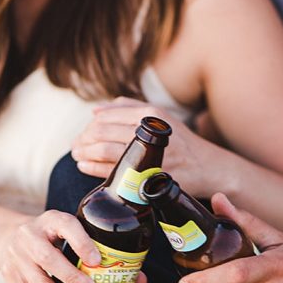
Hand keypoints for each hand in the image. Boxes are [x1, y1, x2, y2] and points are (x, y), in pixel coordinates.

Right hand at [0, 210, 145, 282]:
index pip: (65, 226)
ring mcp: (18, 260)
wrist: (7, 235)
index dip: (81, 243)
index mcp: (50, 221)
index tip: (97, 260)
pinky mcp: (11, 279)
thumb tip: (138, 281)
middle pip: (48, 259)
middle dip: (72, 278)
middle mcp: (30, 238)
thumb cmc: (49, 235)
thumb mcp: (69, 231)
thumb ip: (101, 251)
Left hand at [71, 98, 211, 192]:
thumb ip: (128, 108)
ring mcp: (149, 153)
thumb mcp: (160, 117)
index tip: (82, 135)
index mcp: (149, 114)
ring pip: (103, 151)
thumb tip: (95, 110)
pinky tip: (84, 166)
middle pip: (100, 133)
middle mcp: (149, 130)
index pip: (105, 117)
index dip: (88, 127)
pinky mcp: (148, 175)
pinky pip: (112, 171)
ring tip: (77, 156)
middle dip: (81, 140)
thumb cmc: (178, 141)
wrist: (208, 167)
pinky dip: (91, 168)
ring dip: (83, 154)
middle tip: (75, 147)